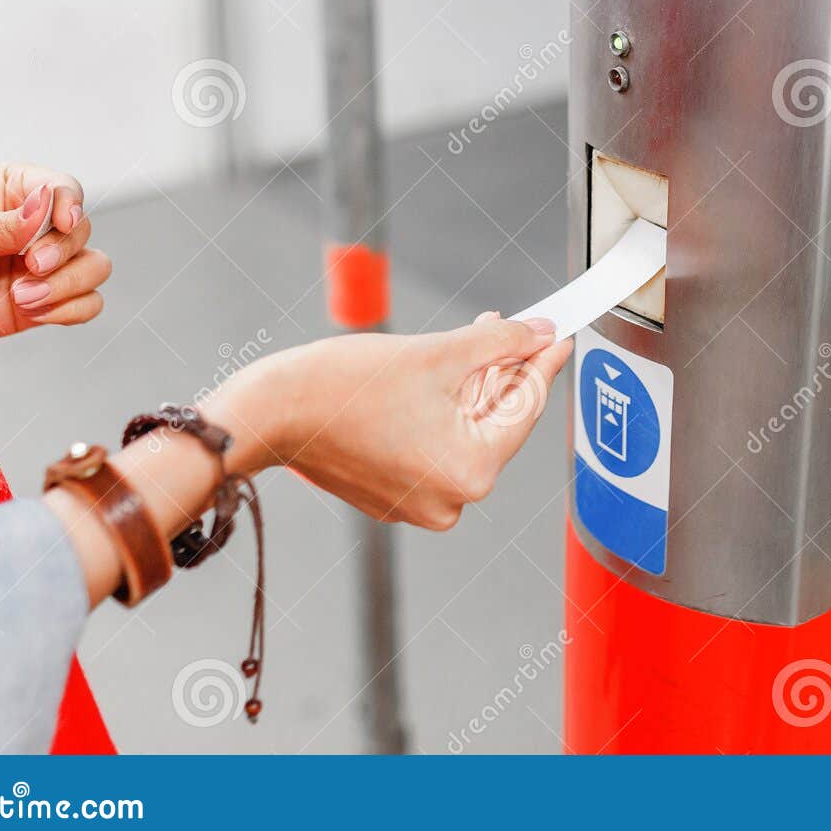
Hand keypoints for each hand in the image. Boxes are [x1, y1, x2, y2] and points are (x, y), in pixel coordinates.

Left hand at [0, 163, 110, 347]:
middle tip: (30, 266)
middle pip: (83, 231)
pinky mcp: (48, 301)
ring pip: (95, 267)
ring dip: (66, 285)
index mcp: (16, 192)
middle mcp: (37, 227)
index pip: (64, 188)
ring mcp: (45, 266)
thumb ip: (7, 223)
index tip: (62, 223)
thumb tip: (46, 205)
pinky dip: (69, 310)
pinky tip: (34, 311)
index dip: (71, 205)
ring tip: (23, 297)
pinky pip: (87, 304)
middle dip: (61, 252)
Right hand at [207, 314, 570, 529]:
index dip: (544, 362)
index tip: (560, 334)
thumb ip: (500, 342)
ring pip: (466, 431)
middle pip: (497, 422)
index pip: (526, 406)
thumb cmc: (343, 386)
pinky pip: (436, 447)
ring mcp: (420, 505)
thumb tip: (539, 332)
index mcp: (470, 472)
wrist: (270, 411)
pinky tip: (436, 375)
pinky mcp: (395, 495)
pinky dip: (441, 411)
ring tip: (468, 342)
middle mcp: (451, 502)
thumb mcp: (438, 353)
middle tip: (512, 326)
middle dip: (502, 370)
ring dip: (470, 387)